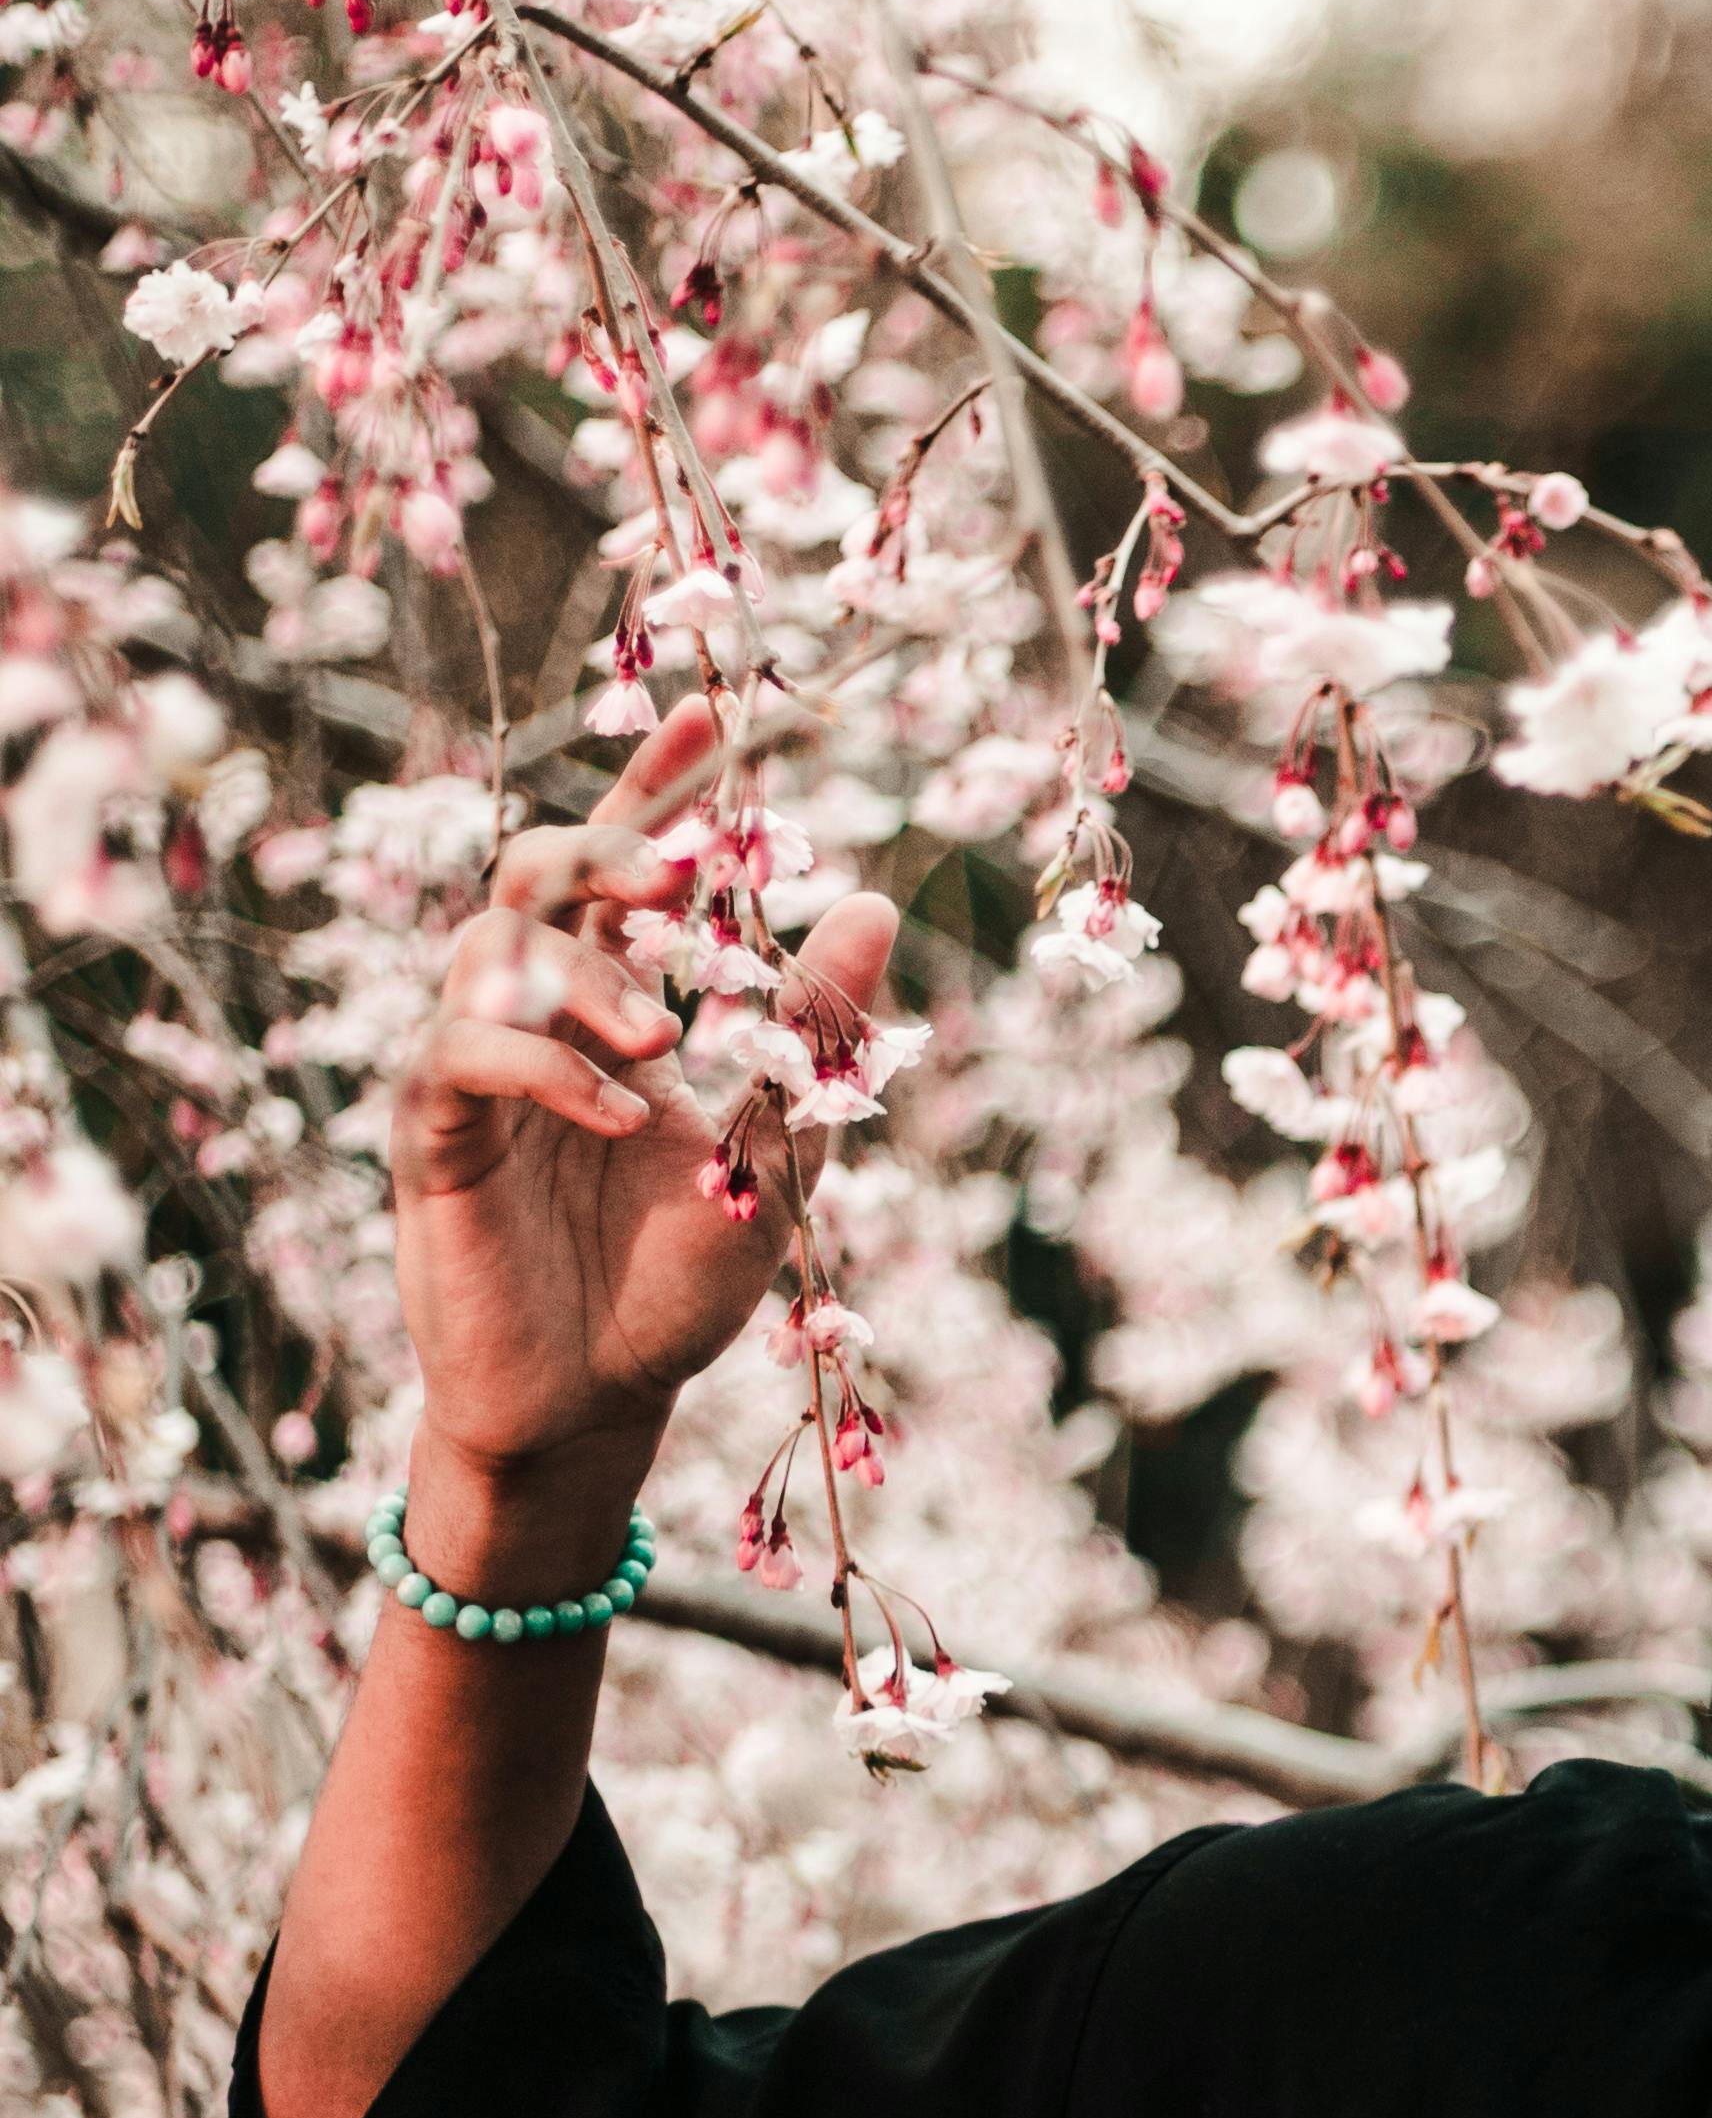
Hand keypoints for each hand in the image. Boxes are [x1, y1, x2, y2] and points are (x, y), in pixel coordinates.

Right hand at [389, 694, 901, 1549]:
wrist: (597, 1402)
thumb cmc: (674, 1278)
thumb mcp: (775, 1148)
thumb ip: (810, 1031)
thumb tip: (873, 899)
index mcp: (616, 1003)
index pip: (628, 868)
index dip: (659, 785)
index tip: (714, 716)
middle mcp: (537, 1015)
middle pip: (538, 871)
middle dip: (608, 851)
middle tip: (682, 871)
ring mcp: (475, 1069)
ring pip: (493, 949)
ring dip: (586, 979)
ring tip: (665, 1044)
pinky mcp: (431, 1136)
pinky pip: (465, 1058)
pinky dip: (549, 1069)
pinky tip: (623, 1113)